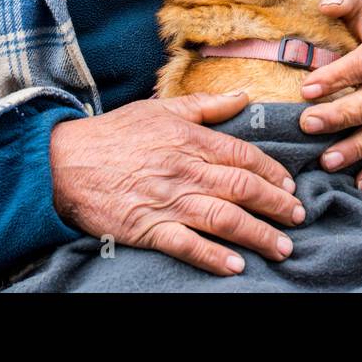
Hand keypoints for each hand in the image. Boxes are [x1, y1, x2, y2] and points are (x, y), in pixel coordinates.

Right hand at [49, 92, 305, 276]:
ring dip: (257, 234)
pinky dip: (213, 257)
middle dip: (276, 204)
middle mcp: (184, 170)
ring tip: (281, 247)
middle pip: (242, 188)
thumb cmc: (113, 134)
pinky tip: (236, 266)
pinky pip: (187, 246)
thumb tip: (243, 95)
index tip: (288, 184)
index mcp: (188, 139)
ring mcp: (166, 201)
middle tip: (297, 216)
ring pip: (223, 219)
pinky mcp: (147, 228)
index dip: (271, 171)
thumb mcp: (160, 109)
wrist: (64, 162)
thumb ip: (205, 106)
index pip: (242, 155)